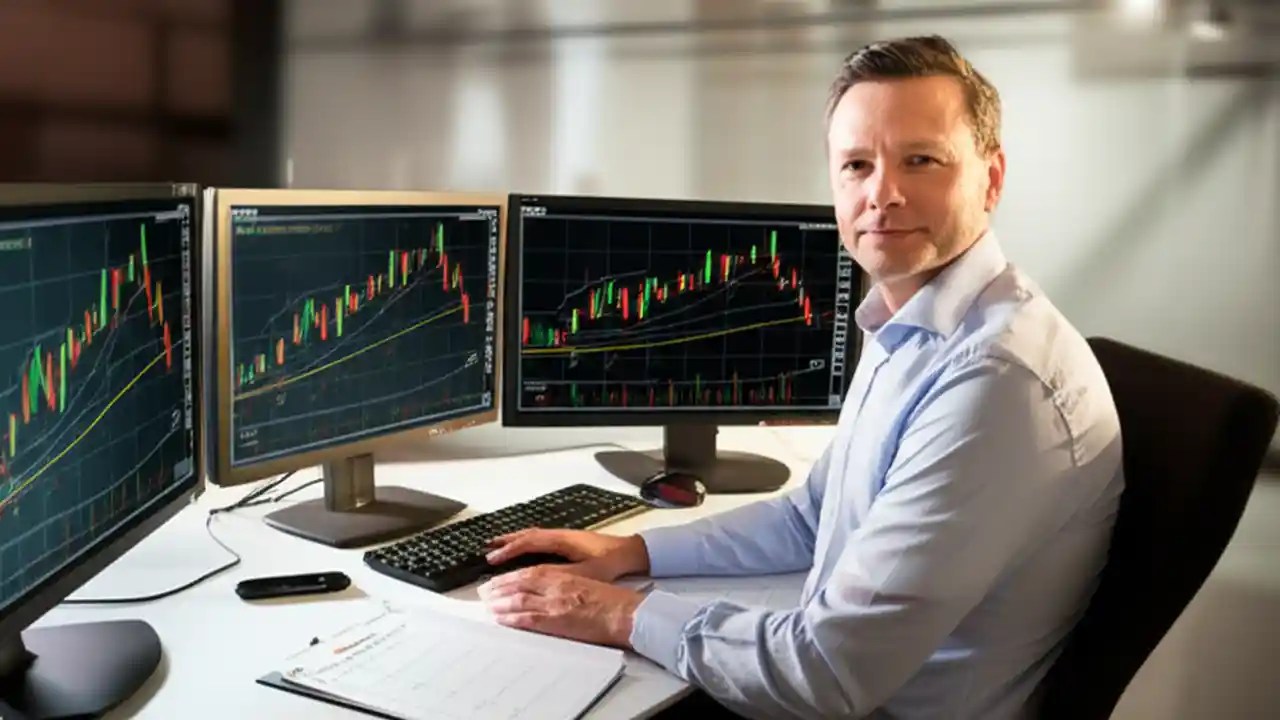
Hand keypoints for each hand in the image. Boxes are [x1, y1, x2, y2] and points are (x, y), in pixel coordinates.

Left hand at [478, 566, 644, 647]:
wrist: (625, 613)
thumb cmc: (613, 601)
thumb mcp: (587, 584)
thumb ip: (567, 586)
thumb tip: (550, 594)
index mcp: (564, 576)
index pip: (530, 573)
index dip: (510, 577)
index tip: (497, 580)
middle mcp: (556, 586)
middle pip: (519, 583)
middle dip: (498, 588)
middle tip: (482, 592)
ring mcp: (555, 603)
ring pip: (519, 599)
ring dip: (499, 602)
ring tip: (485, 605)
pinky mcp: (557, 620)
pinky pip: (527, 618)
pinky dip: (510, 618)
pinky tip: (499, 618)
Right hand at [485, 529, 648, 581]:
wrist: (631, 551)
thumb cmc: (611, 563)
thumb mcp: (586, 572)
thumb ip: (560, 574)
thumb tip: (535, 577)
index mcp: (562, 540)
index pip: (529, 543)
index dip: (509, 551)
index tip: (492, 560)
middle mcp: (560, 534)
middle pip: (527, 535)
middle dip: (506, 543)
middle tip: (487, 551)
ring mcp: (564, 536)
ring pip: (533, 534)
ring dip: (514, 540)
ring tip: (497, 546)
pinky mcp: (569, 540)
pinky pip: (540, 537)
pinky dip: (526, 541)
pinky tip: (522, 547)